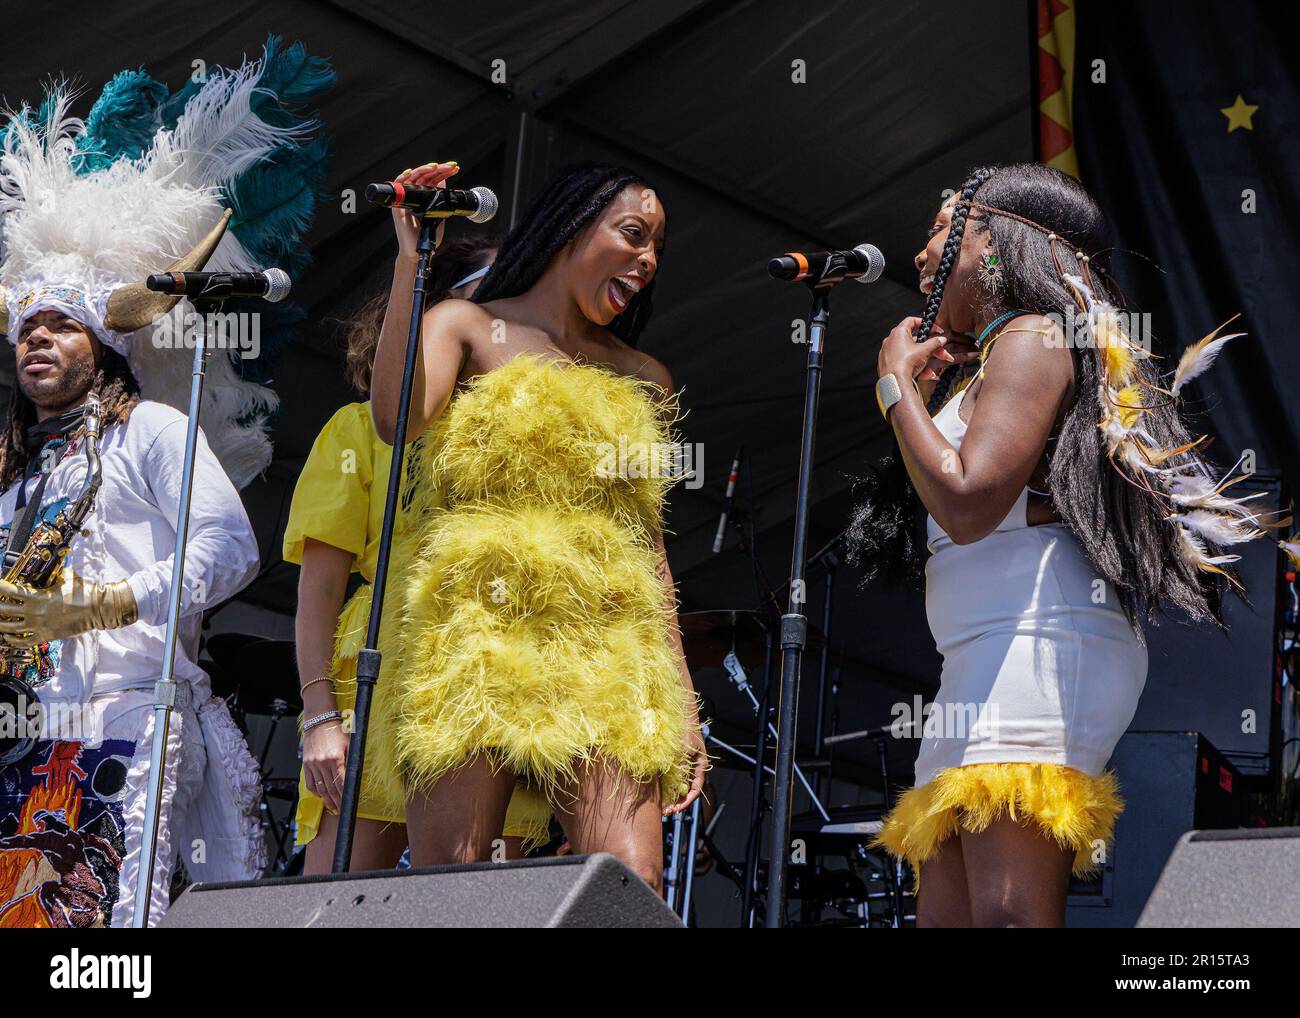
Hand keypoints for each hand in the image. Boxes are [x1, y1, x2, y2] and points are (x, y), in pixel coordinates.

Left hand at [0, 569, 136, 647]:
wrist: (98, 609)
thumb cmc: (84, 593)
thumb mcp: (68, 578)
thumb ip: (56, 574)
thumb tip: (53, 570)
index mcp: (38, 597)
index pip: (9, 591)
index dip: (0, 587)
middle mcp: (34, 613)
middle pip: (4, 611)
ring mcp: (38, 626)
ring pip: (9, 628)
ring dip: (1, 624)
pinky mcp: (46, 636)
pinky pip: (23, 641)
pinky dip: (13, 640)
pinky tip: (8, 636)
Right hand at [302, 719, 347, 812]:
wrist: (319, 721)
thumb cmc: (336, 730)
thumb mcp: (348, 744)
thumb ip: (350, 761)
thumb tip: (353, 777)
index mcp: (336, 758)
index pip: (341, 782)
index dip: (345, 795)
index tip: (349, 803)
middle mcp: (323, 763)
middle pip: (331, 788)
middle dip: (337, 801)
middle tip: (342, 810)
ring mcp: (313, 764)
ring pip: (320, 788)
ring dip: (327, 800)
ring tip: (332, 808)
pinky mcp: (306, 764)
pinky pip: (310, 783)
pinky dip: (315, 792)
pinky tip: (321, 796)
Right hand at [391, 161, 459, 260]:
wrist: (420, 251)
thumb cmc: (428, 235)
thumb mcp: (438, 215)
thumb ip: (440, 200)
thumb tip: (443, 181)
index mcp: (424, 197)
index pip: (433, 180)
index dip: (443, 172)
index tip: (455, 168)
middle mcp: (414, 196)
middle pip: (425, 176)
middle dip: (438, 169)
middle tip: (451, 166)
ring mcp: (406, 200)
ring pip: (413, 178)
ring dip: (424, 170)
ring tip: (436, 166)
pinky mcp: (398, 207)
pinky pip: (397, 188)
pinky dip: (402, 178)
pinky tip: (410, 172)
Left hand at [664, 728, 707, 814]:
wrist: (680, 715)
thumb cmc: (686, 731)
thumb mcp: (685, 750)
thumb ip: (682, 767)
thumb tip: (678, 787)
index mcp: (700, 767)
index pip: (695, 789)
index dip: (687, 801)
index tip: (676, 809)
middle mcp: (692, 768)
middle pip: (686, 790)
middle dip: (677, 802)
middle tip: (665, 811)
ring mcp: (683, 765)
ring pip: (678, 785)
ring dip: (670, 796)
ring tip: (661, 805)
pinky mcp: (673, 762)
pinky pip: (671, 777)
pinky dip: (666, 786)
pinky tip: (658, 791)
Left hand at [876, 315, 975, 383]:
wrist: (894, 382)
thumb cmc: (906, 363)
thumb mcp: (924, 351)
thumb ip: (935, 343)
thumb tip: (941, 339)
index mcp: (898, 332)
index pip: (912, 321)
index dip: (925, 324)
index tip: (935, 330)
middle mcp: (891, 341)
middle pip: (915, 341)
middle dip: (931, 349)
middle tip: (942, 354)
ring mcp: (889, 353)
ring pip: (911, 355)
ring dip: (925, 362)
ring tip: (932, 372)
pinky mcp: (888, 365)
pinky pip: (905, 363)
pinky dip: (915, 368)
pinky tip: (925, 376)